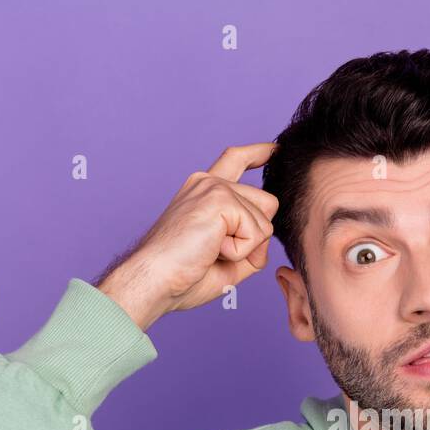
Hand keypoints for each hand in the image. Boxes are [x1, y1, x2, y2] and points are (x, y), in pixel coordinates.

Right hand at [95, 142, 279, 330]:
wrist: (155, 281)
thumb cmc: (182, 277)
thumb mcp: (228, 261)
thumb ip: (252, 245)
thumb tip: (266, 237)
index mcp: (204, 192)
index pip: (236, 161)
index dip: (258, 153)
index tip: (274, 148)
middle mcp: (208, 182)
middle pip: (268, 204)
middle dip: (256, 238)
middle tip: (216, 253)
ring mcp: (214, 187)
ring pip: (265, 222)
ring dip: (246, 249)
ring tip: (208, 252)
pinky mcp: (220, 198)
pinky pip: (256, 233)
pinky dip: (240, 252)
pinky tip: (211, 251)